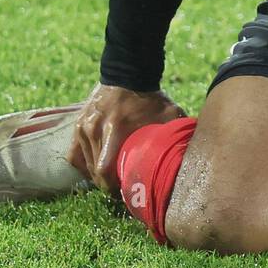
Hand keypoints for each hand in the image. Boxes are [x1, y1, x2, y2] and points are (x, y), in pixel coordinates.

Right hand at [67, 83, 184, 193]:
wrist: (128, 75)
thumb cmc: (151, 98)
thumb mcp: (169, 113)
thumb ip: (178, 133)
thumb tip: (192, 154)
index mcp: (115, 129)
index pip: (105, 171)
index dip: (114, 187)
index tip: (127, 192)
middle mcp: (95, 129)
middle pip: (95, 172)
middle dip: (108, 185)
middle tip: (123, 190)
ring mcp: (83, 128)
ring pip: (86, 166)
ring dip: (97, 177)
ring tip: (113, 180)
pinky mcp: (78, 127)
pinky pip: (75, 156)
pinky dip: (85, 165)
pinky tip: (97, 169)